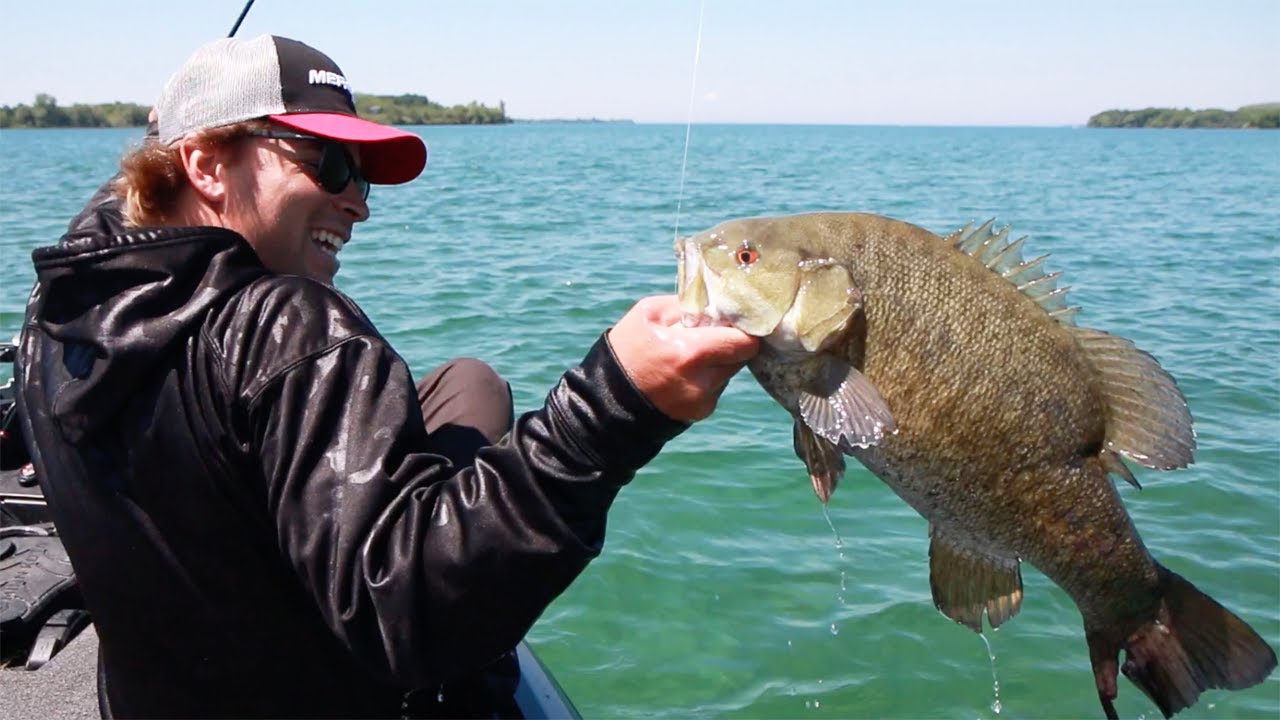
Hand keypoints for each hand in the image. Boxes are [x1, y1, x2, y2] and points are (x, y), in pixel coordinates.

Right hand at [608, 295, 758, 421]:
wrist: (607, 401)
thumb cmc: (625, 351)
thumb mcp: (648, 314)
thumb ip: (686, 304)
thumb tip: (715, 301)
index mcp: (688, 352)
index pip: (744, 341)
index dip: (743, 329)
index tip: (734, 320)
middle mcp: (702, 381)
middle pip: (741, 357)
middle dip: (730, 343)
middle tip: (711, 334)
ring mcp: (703, 400)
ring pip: (729, 372)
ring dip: (718, 361)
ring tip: (688, 356)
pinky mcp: (701, 412)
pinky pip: (716, 387)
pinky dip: (706, 378)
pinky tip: (682, 375)